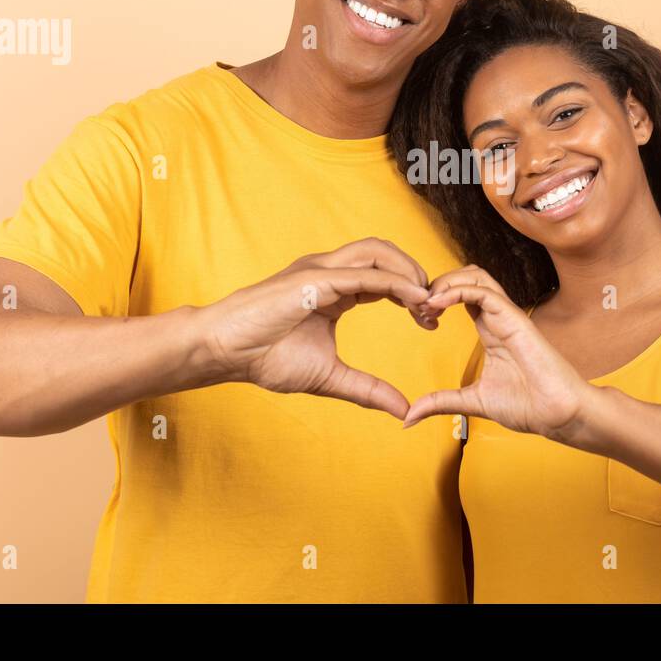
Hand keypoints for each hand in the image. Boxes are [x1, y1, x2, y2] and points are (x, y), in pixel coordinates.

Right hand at [193, 238, 433, 417]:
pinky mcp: (314, 278)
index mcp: (335, 288)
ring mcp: (321, 270)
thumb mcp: (330, 377)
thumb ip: (368, 389)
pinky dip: (395, 282)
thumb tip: (402, 408)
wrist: (226, 352)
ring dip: (410, 272)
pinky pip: (364, 273)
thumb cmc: (266, 357)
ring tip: (427, 303)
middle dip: (418, 276)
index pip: (385, 276)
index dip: (412, 293)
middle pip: (387, 254)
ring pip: (378, 252)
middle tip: (435, 311)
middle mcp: (330, 271)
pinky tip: (415, 300)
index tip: (430, 321)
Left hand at [403, 266, 590, 439]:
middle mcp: (498, 317)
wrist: (559, 415)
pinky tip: (437, 306)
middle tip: (417, 307)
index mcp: (490, 329)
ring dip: (445, 283)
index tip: (418, 318)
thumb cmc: (528, 406)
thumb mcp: (472, 401)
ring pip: (475, 275)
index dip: (435, 298)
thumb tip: (409, 417)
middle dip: (437, 284)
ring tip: (426, 304)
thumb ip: (441, 402)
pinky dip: (456, 291)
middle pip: (466, 276)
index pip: (460, 294)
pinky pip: (484, 291)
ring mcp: (508, 315)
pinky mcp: (515, 319)